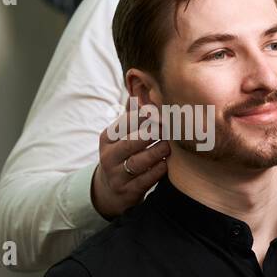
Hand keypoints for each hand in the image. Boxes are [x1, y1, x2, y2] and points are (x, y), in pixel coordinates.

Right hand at [89, 103, 170, 219]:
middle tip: (170, 126)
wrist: (111, 191)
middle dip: (151, 133)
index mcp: (107, 138)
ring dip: (156, 152)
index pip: (125, 123)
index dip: (144, 116)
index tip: (162, 111)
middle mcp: (108, 156)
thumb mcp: (121, 137)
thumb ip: (133, 115)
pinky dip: (157, 171)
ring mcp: (116, 175)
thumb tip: (144, 85)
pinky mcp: (127, 191)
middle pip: (130, 142)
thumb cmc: (123, 155)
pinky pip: (145, 180)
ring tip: (170, 145)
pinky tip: (167, 164)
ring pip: (138, 162)